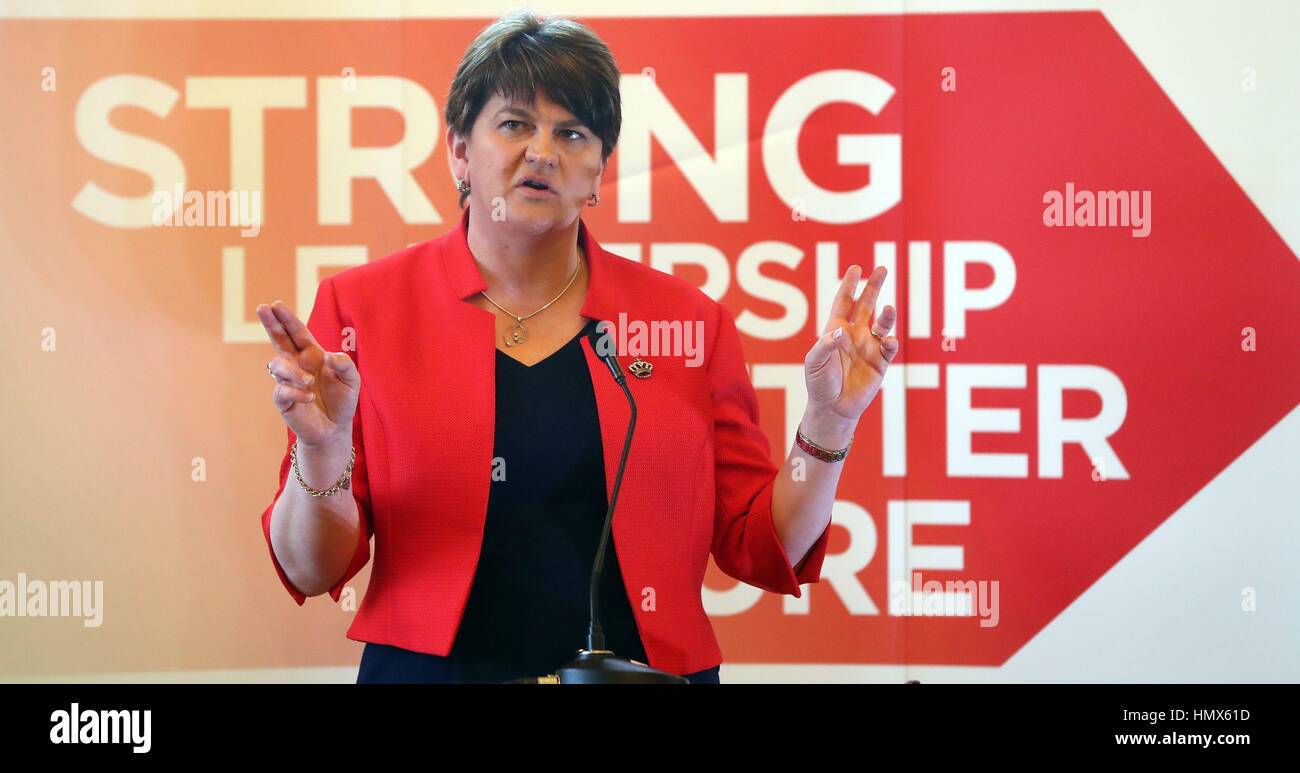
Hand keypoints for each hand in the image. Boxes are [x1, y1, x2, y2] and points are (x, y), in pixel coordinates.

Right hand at [256, 300, 360, 446]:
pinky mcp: (283, 399)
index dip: (287, 319)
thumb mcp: (352, 380)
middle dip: (271, 324)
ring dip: (293, 372)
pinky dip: (296, 392)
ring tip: (310, 382)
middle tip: (263, 308)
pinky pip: (282, 390)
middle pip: (279, 340)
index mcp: (312, 355)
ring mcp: (287, 381)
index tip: (276, 304)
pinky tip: (310, 397)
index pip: (297, 333)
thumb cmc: (342, 400)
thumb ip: (345, 365)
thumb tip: (327, 356)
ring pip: (278, 365)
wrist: (335, 428)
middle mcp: (297, 364)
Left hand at [803, 265, 899, 429]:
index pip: (844, 302)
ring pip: (882, 324)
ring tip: (888, 309)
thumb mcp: (814, 362)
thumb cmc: (819, 383)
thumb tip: (843, 330)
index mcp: (835, 329)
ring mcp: (868, 346)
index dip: (849, 285)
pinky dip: (890, 341)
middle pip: (866, 305)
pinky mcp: (880, 362)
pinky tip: (887, 341)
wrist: (832, 408)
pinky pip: (889, 347)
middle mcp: (854, 334)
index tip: (856, 268)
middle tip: (882, 269)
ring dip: (887, 315)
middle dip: (874, 287)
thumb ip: (825, 344)